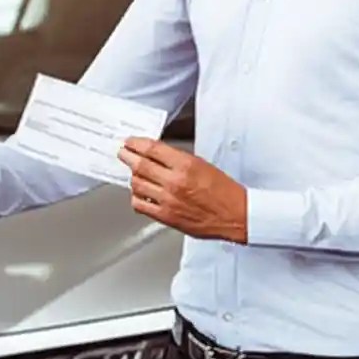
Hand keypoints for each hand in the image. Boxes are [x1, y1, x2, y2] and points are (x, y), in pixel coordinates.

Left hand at [117, 137, 246, 242]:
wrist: (236, 215)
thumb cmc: (224, 191)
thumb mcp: (202, 164)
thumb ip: (177, 159)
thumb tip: (156, 155)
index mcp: (185, 165)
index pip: (152, 149)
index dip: (136, 143)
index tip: (130, 142)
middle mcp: (174, 182)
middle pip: (140, 165)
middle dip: (127, 156)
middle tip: (123, 153)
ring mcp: (168, 200)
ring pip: (137, 184)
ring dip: (132, 176)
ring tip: (132, 172)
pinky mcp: (166, 216)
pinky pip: (141, 204)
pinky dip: (136, 197)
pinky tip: (139, 193)